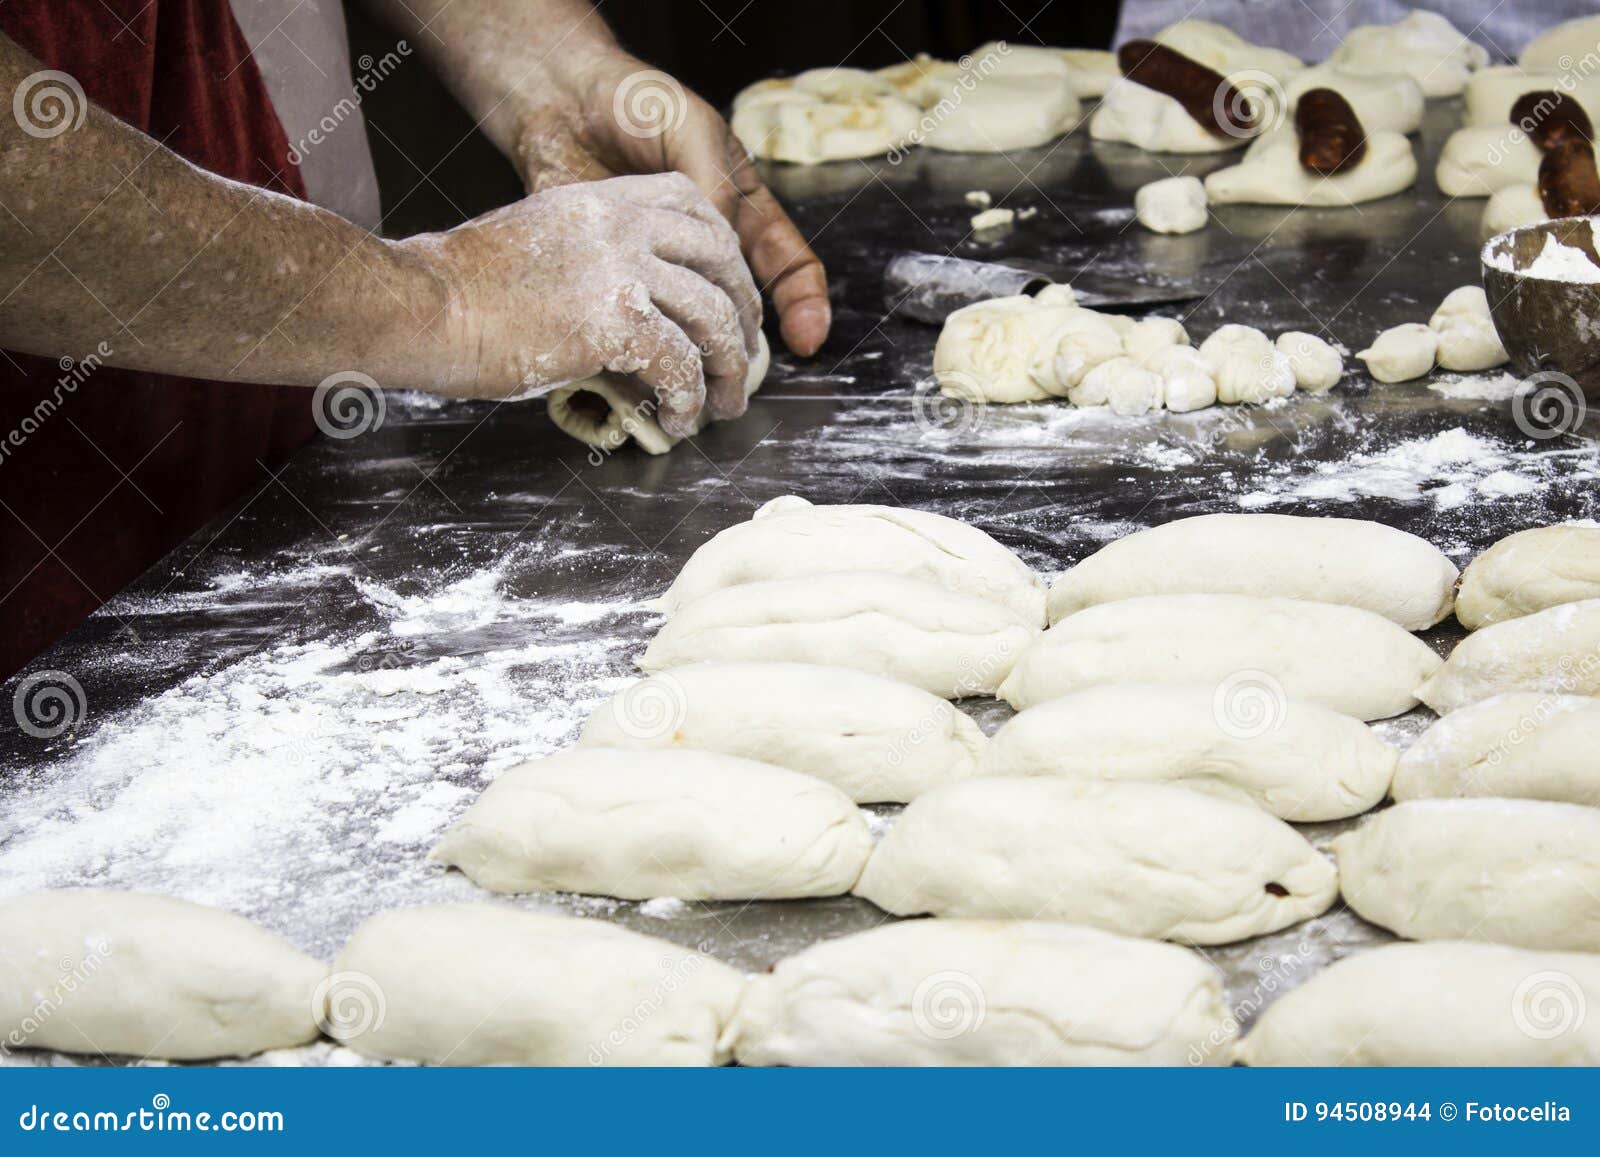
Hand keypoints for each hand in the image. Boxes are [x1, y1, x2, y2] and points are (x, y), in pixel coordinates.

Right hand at [397, 172, 759, 436]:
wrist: (422, 305)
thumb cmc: (462, 290)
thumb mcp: (540, 242)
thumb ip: (593, 256)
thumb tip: (632, 300)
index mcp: (601, 200)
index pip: (694, 204)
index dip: (725, 253)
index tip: (730, 293)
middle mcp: (620, 224)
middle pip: (720, 259)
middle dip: (743, 313)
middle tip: (742, 356)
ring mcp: (621, 268)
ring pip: (712, 316)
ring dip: (726, 368)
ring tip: (723, 403)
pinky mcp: (615, 320)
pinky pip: (680, 364)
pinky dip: (688, 398)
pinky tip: (678, 418)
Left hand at [513, 51, 831, 356]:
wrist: (562, 100)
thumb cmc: (637, 103)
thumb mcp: (693, 133)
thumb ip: (717, 191)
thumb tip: (727, 253)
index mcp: (742, 210)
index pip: (787, 264)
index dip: (804, 304)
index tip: (807, 339)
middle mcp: (707, 247)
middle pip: (743, 309)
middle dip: (745, 348)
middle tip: (736, 378)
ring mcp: (663, 266)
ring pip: (692, 325)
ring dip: (697, 358)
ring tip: (696, 385)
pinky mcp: (621, 276)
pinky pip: (638, 320)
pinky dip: (645, 346)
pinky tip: (644, 365)